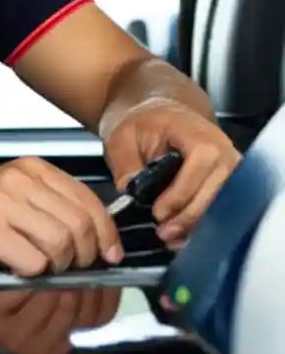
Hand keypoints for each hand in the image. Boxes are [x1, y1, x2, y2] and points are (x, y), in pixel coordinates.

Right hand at [0, 157, 122, 275]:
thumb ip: (55, 207)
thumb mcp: (16, 198)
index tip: (108, 254)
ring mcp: (0, 202)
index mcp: (32, 169)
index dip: (105, 233)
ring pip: (60, 244)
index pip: (88, 200)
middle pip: (78, 226)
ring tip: (38, 268)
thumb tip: (102, 238)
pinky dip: (30, 273)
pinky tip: (15, 268)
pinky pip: (32, 261)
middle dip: (83, 256)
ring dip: (55, 266)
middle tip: (69, 268)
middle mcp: (18, 179)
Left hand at [102, 98, 240, 249]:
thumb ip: (126, 162)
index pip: (201, 164)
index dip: (181, 192)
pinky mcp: (228, 184)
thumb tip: (131, 190)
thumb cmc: (145, 124)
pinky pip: (220, 209)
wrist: (162, 116)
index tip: (158, 212)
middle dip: (188, 216)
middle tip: (162, 232)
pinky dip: (200, 224)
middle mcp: (224, 152)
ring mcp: (231, 170)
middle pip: (217, 190)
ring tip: (169, 237)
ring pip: (222, 204)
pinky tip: (181, 237)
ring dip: (195, 224)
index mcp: (200, 134)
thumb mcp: (123, 135)